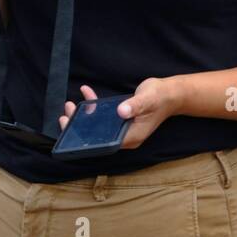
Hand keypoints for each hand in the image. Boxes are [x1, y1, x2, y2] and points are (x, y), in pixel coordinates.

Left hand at [60, 78, 177, 150]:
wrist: (170, 93)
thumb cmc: (160, 96)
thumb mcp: (148, 99)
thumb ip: (135, 105)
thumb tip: (121, 112)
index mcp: (132, 137)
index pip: (105, 144)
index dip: (86, 140)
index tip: (72, 130)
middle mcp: (125, 137)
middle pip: (98, 138)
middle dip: (79, 128)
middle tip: (66, 115)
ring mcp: (123, 129)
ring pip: (98, 128)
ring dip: (83, 118)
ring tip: (70, 105)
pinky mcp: (121, 120)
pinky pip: (103, 118)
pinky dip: (93, 107)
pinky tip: (86, 92)